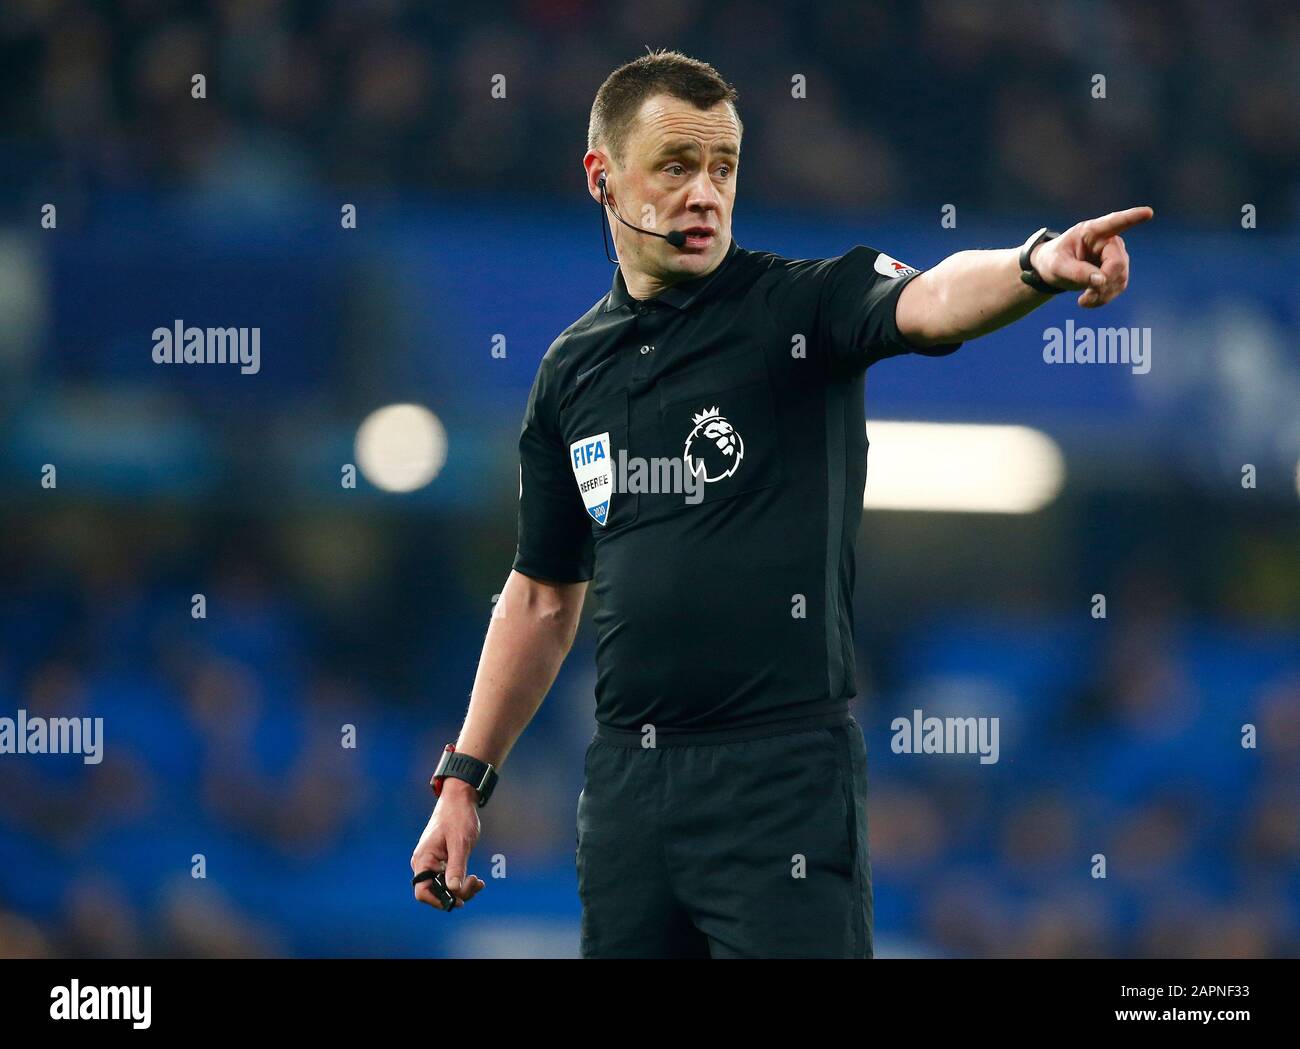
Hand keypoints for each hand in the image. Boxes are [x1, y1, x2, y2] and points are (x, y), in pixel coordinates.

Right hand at [410, 779, 486, 909]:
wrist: (459, 800)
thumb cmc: (458, 817)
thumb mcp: (460, 842)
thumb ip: (456, 866)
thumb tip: (454, 890)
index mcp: (424, 859)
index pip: (422, 892)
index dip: (438, 901)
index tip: (459, 901)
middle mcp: (424, 863)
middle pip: (435, 892)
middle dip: (457, 893)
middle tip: (476, 884)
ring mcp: (433, 863)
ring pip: (444, 886)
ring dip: (462, 889)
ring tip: (478, 882)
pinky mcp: (442, 861)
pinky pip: (449, 878)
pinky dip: (462, 881)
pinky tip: (475, 880)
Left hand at [1030, 206, 1153, 308]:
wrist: (1054, 269)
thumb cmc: (1054, 260)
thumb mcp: (1057, 267)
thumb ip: (1077, 272)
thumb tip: (1101, 281)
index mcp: (1091, 231)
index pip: (1114, 222)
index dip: (1132, 218)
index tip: (1148, 213)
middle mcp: (1108, 240)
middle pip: (1117, 263)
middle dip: (1103, 284)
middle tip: (1084, 299)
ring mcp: (1116, 255)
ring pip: (1120, 278)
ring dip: (1103, 294)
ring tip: (1084, 301)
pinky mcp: (1117, 270)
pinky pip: (1118, 287)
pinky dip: (1104, 298)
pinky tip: (1089, 301)